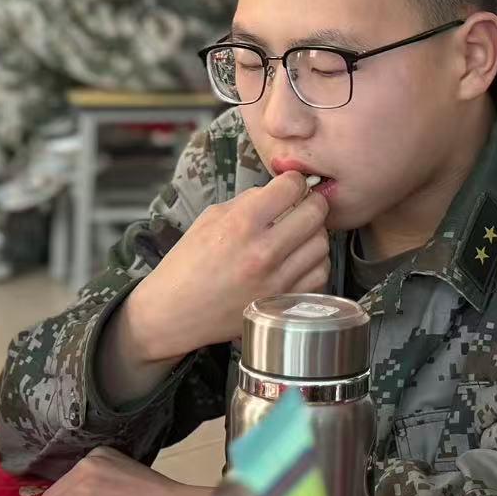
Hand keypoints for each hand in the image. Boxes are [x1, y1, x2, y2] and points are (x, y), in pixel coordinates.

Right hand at [120, 173, 330, 362]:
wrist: (174, 313)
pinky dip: (314, 263)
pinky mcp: (283, 303)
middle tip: (302, 206)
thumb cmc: (187, 265)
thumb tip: (278, 191)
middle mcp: (262, 252)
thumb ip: (247, 201)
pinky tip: (299, 260)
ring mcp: (276, 280)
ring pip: (322, 243)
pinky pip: (320, 274)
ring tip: (299, 235)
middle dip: (312, 203)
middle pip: (315, 212)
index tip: (290, 186)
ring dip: (314, 233)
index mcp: (240, 224)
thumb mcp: (209, 219)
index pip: (291, 187)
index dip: (293, 181)